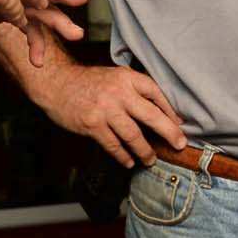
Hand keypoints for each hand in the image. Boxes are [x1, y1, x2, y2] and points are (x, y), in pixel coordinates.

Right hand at [37, 56, 187, 167]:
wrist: (56, 83)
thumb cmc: (88, 82)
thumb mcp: (114, 76)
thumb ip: (134, 89)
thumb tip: (161, 110)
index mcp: (127, 77)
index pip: (156, 94)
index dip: (170, 111)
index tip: (179, 124)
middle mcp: (118, 93)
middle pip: (152, 116)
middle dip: (169, 133)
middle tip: (180, 145)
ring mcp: (105, 110)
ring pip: (133, 135)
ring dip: (145, 151)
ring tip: (151, 159)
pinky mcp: (92, 125)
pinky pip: (113, 145)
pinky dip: (123, 156)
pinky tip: (129, 161)